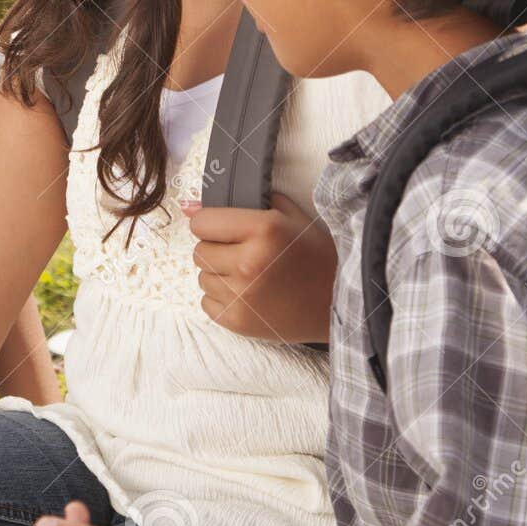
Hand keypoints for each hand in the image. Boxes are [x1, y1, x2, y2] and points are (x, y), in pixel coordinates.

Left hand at [184, 193, 336, 342]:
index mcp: (262, 230)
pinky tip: (249, 294)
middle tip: (244, 254)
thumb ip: (241, 204)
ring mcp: (242, 295)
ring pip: (203, 277)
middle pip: (199, 251)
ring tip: (250, 276)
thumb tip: (188, 206)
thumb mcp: (289, 217)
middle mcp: (248, 262)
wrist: (338, 302)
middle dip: (217, 250)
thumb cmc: (314, 257)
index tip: (225, 230)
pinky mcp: (238, 321)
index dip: (212, 224)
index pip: (202, 223)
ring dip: (220, 274)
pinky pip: (207, 302)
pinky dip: (222, 298)